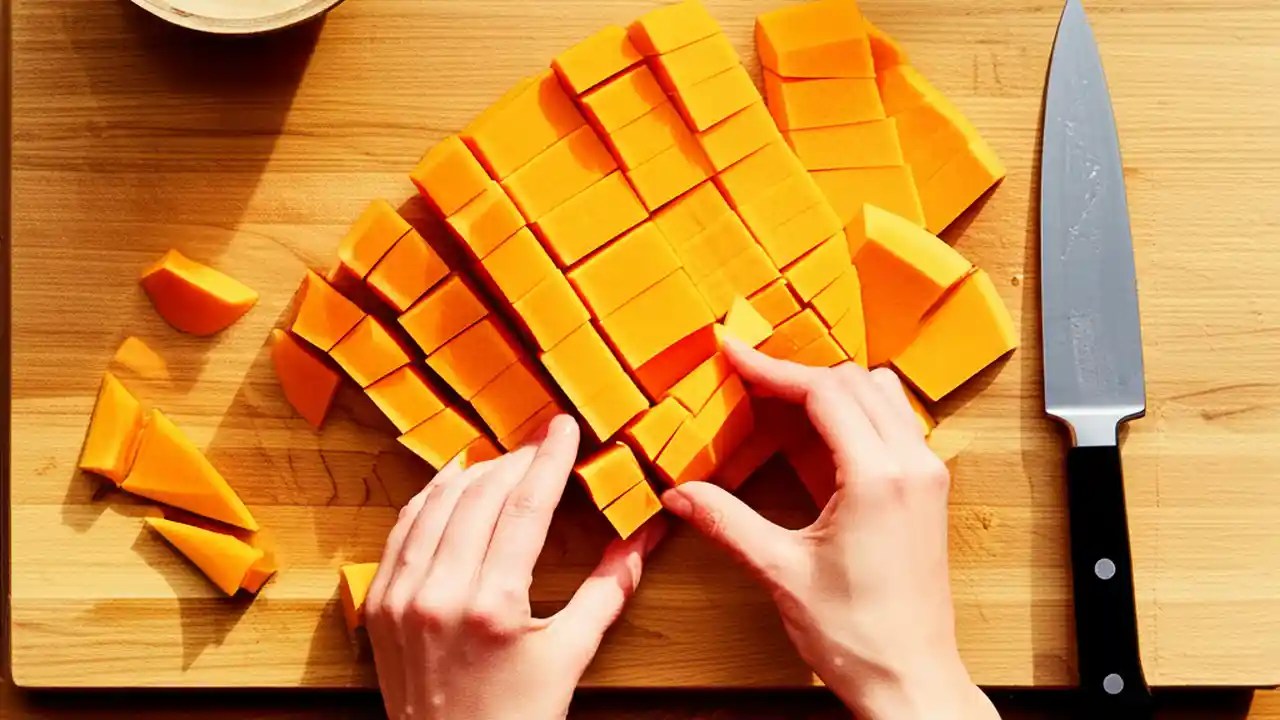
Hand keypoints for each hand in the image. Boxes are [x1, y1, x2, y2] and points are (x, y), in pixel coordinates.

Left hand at [365, 415, 665, 719]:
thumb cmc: (516, 719)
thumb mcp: (570, 656)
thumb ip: (608, 589)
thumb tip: (644, 537)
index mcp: (493, 606)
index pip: (526, 507)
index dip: (549, 459)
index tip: (564, 427)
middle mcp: (439, 595)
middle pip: (480, 496)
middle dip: (515, 460)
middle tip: (541, 444)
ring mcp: (401, 598)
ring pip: (435, 505)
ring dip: (471, 474)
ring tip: (503, 459)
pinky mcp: (378, 605)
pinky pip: (402, 531)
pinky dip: (428, 500)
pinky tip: (451, 484)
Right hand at [662, 340, 998, 719]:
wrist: (911, 680)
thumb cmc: (858, 635)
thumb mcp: (781, 572)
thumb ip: (727, 522)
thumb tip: (681, 493)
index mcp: (879, 477)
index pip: (824, 392)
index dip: (772, 369)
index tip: (734, 354)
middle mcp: (913, 466)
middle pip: (854, 381)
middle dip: (797, 374)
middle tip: (747, 377)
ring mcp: (926, 477)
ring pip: (881, 396)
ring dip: (831, 389)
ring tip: (778, 400)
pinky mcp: (926, 493)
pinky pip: (893, 425)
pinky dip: (853, 414)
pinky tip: (815, 437)